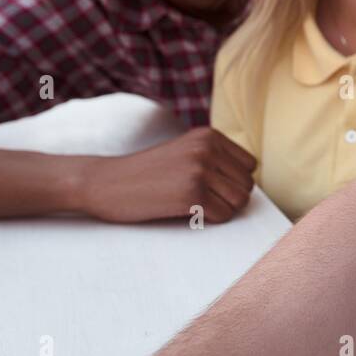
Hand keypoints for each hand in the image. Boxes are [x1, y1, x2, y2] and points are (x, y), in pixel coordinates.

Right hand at [79, 127, 255, 223]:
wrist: (105, 183)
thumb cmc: (146, 174)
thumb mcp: (184, 152)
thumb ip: (214, 159)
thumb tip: (250, 183)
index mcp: (208, 135)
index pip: (249, 165)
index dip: (234, 182)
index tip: (211, 188)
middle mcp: (207, 148)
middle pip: (247, 184)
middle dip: (230, 198)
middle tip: (202, 201)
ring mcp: (199, 169)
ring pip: (239, 201)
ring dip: (222, 210)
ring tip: (195, 206)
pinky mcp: (191, 193)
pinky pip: (223, 214)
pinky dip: (210, 220)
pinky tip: (186, 212)